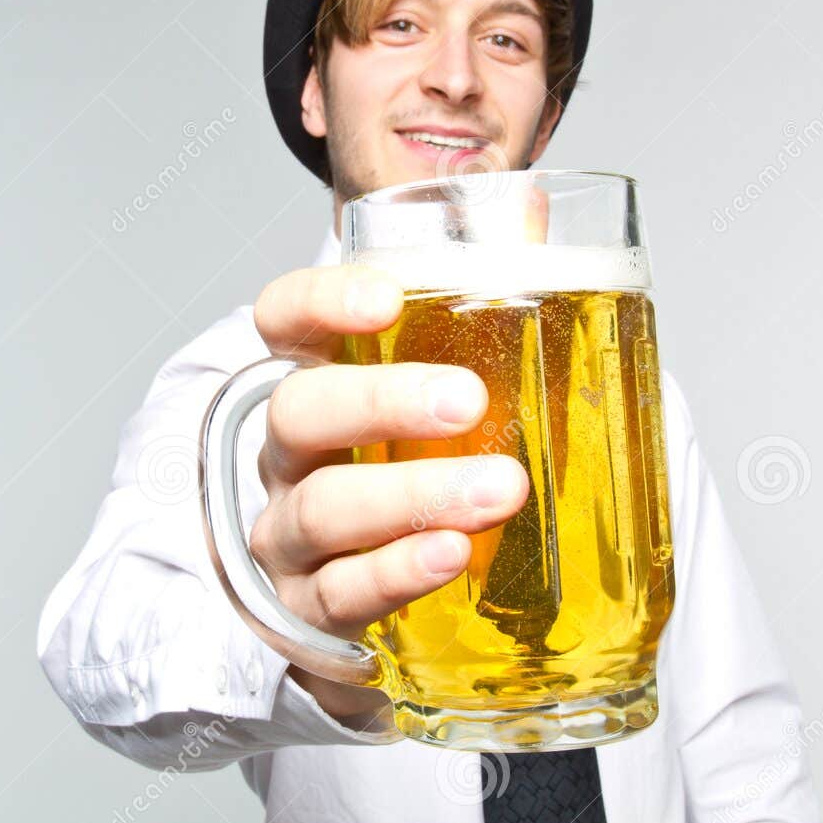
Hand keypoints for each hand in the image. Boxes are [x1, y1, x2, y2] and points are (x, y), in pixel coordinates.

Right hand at [248, 264, 529, 721]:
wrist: (404, 610)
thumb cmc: (421, 476)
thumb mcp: (451, 389)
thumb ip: (489, 303)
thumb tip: (539, 212)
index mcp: (317, 381)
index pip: (283, 322)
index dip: (319, 301)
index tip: (386, 296)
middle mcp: (289, 456)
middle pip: (299, 410)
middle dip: (380, 401)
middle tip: (467, 400)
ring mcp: (291, 535)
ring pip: (321, 506)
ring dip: (409, 494)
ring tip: (498, 489)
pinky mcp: (312, 610)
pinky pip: (340, 592)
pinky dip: (394, 571)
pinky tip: (447, 554)